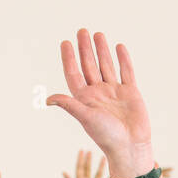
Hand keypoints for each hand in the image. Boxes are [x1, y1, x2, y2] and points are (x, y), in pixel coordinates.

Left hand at [46, 29, 152, 177]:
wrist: (130, 146)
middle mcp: (98, 93)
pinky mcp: (130, 93)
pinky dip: (123, 59)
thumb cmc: (106, 136)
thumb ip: (69, 105)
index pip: (74, 74)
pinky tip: (118, 46)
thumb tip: (47, 98)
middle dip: (85, 49)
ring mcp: (114, 92)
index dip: (69, 58)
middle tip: (81, 31)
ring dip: (101, 51)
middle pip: (89, 66)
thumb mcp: (85, 118)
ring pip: (106, 66)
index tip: (65, 43)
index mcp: (84, 99)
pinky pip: (125, 72)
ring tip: (97, 34)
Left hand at [63, 150, 108, 177]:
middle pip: (89, 169)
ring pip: (99, 174)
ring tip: (104, 157)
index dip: (80, 159)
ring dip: (101, 166)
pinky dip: (110, 177)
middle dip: (89, 160)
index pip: (80, 168)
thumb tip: (64, 172)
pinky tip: (113, 171)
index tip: (82, 150)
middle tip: (90, 151)